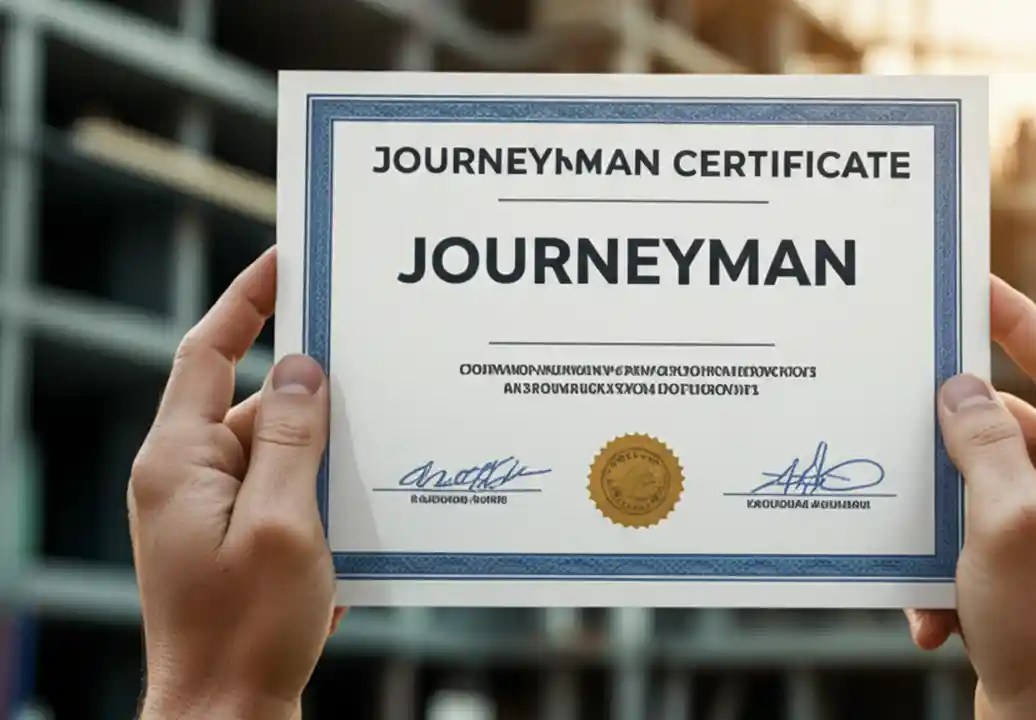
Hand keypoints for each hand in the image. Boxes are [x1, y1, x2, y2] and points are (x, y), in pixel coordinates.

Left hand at [128, 248, 342, 719]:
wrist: (228, 715)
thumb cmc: (249, 630)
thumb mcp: (283, 525)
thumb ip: (293, 440)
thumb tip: (301, 368)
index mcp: (179, 462)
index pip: (207, 353)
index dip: (247, 300)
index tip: (287, 260)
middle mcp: (186, 478)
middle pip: (256, 403)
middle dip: (315, 388)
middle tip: (376, 364)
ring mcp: (210, 512)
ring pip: (279, 449)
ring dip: (328, 447)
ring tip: (382, 448)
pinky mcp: (236, 541)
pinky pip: (285, 489)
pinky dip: (324, 487)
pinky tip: (368, 504)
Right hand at [906, 277, 1035, 718]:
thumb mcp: (1005, 521)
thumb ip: (983, 442)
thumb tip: (960, 388)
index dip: (1015, 318)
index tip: (969, 287)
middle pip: (1007, 424)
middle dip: (948, 443)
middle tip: (896, 425)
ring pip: (976, 482)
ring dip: (938, 518)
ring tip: (919, 554)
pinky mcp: (1025, 561)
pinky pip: (970, 532)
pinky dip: (941, 563)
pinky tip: (932, 609)